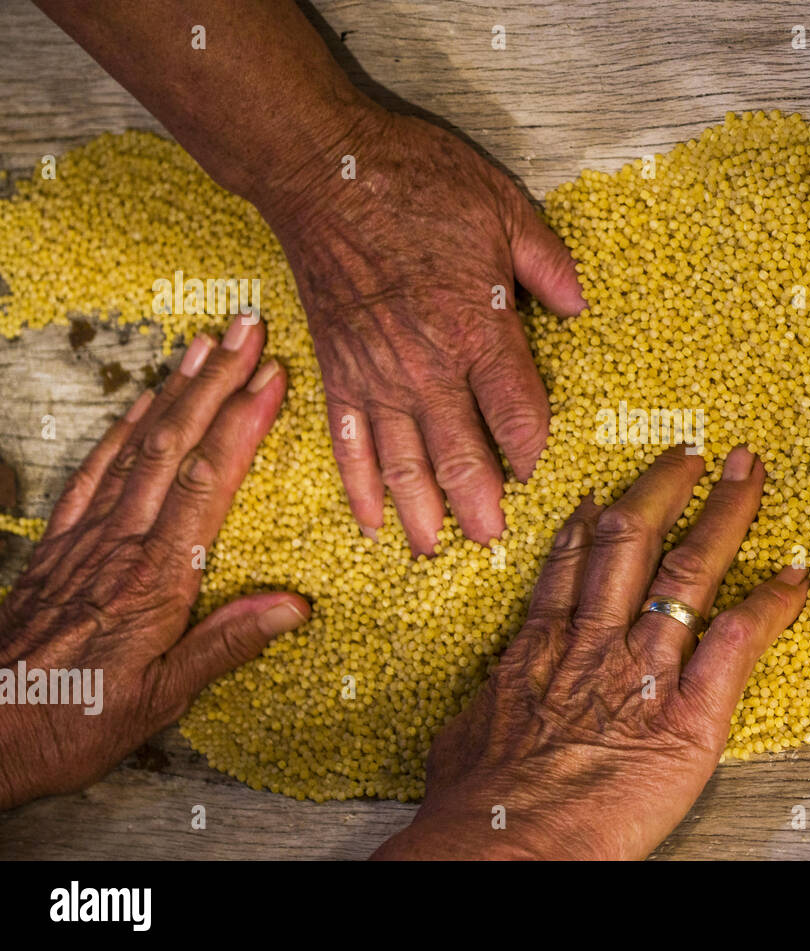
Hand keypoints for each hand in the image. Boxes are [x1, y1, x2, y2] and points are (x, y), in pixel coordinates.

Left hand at [0, 317, 309, 808]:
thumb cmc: (69, 720)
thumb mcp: (159, 702)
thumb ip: (225, 644)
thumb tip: (292, 606)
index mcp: (154, 580)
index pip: (209, 482)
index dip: (242, 423)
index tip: (271, 377)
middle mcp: (120, 545)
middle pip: (175, 444)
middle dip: (214, 380)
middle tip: (245, 329)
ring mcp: (85, 539)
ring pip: (136, 446)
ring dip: (173, 390)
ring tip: (203, 344)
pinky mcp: (58, 545)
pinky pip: (93, 472)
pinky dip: (121, 429)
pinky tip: (141, 406)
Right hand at [264, 106, 586, 554]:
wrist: (322, 171)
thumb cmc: (417, 184)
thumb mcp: (505, 209)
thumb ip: (548, 265)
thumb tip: (580, 309)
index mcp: (479, 331)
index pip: (517, 416)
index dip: (532, 453)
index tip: (538, 471)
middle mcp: (429, 368)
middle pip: (462, 457)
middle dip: (481, 507)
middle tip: (494, 541)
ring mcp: (378, 377)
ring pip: (404, 465)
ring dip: (423, 513)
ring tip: (439, 551)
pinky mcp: (338, 374)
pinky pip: (349, 445)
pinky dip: (359, 489)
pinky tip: (370, 523)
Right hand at [373, 445, 809, 859]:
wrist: (502, 848)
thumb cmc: (476, 807)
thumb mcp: (466, 734)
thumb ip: (489, 703)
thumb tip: (487, 701)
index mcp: (541, 648)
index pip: (576, 561)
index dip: (599, 519)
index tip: (613, 489)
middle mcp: (595, 644)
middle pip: (633, 541)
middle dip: (667, 489)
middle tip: (693, 455)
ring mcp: (642, 675)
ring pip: (687, 572)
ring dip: (723, 518)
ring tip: (746, 476)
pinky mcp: (687, 719)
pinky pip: (736, 647)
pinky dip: (769, 608)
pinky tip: (794, 577)